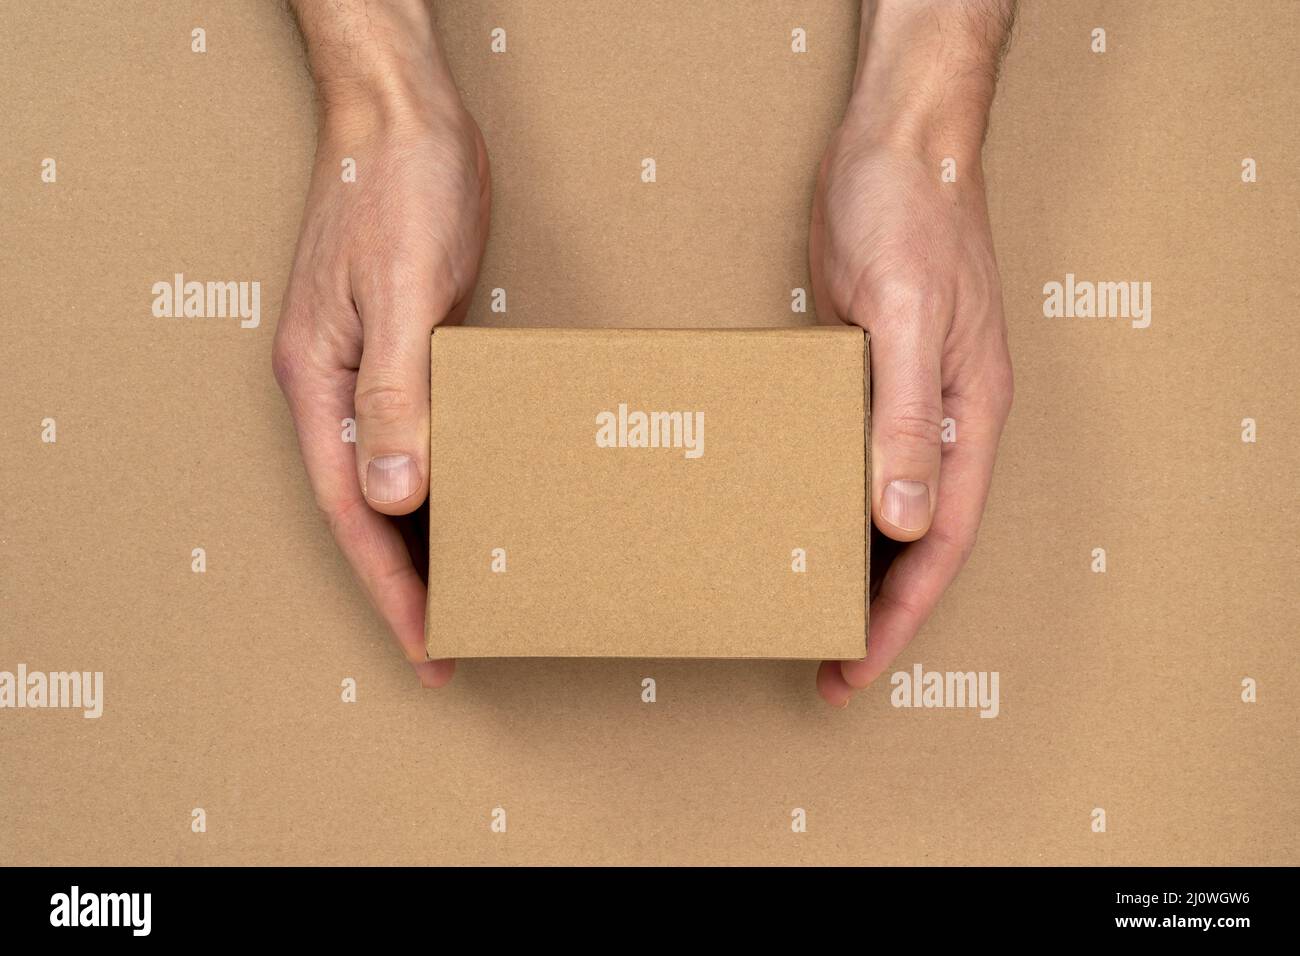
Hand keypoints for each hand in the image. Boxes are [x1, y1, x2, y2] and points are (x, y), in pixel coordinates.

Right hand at [273, 0, 488, 686]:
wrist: (404, 113)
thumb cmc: (399, 188)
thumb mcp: (400, 293)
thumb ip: (394, 395)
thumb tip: (388, 497)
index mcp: (321, 383)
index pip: (354, 512)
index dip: (392, 585)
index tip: (428, 643)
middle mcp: (335, 385)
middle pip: (367, 507)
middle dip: (405, 580)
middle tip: (447, 640)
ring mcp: (366, 365)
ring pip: (391, 475)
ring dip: (422, 535)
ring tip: (463, 589)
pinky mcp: (402, 344)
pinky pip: (418, 432)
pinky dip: (442, 475)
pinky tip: (471, 495)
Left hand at [810, 0, 1015, 706]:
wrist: (893, 147)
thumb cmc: (912, 217)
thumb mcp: (909, 317)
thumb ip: (906, 418)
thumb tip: (905, 523)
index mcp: (969, 418)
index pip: (941, 543)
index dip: (900, 612)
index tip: (856, 665)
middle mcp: (942, 422)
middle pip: (915, 539)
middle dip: (874, 606)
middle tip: (825, 662)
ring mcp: (901, 400)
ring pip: (881, 504)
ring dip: (849, 559)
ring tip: (803, 609)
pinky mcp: (863, 376)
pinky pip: (848, 456)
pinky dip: (825, 496)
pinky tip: (789, 517)